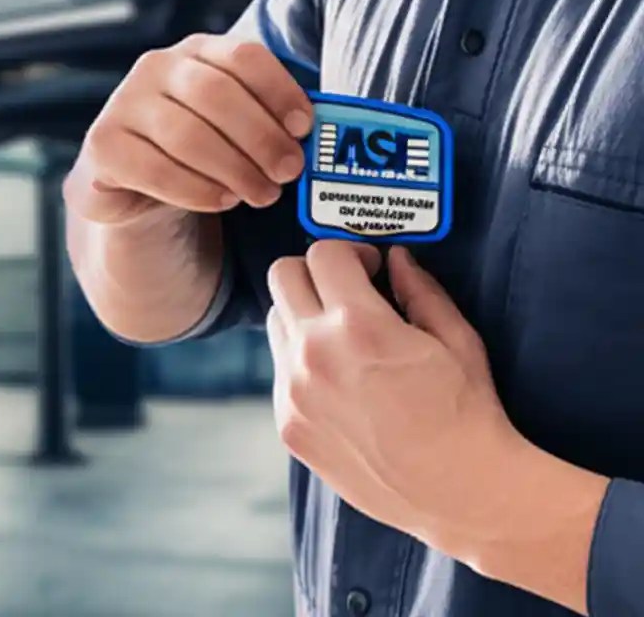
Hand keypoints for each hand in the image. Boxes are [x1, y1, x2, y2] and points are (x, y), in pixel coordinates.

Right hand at [65, 34, 313, 225]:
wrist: (132, 185)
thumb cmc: (200, 151)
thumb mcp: (234, 124)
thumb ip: (267, 118)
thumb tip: (322, 135)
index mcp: (195, 51)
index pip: (243, 56)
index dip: (280, 91)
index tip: (305, 128)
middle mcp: (155, 68)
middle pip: (216, 94)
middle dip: (261, 137)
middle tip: (289, 172)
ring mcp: (122, 104)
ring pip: (188, 135)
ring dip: (235, 170)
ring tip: (262, 194)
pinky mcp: (103, 146)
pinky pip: (155, 169)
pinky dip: (197, 189)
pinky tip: (222, 201)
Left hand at [266, 242, 524, 548]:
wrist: (459, 490)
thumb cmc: (466, 413)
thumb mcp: (456, 339)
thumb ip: (419, 290)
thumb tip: (396, 258)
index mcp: (357, 325)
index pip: (322, 253)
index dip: (350, 251)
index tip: (369, 268)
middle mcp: (313, 354)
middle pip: (281, 276)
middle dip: (314, 272)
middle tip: (347, 290)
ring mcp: (293, 392)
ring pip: (276, 323)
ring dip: (304, 317)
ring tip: (346, 340)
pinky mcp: (288, 424)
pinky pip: (280, 372)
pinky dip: (303, 365)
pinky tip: (343, 385)